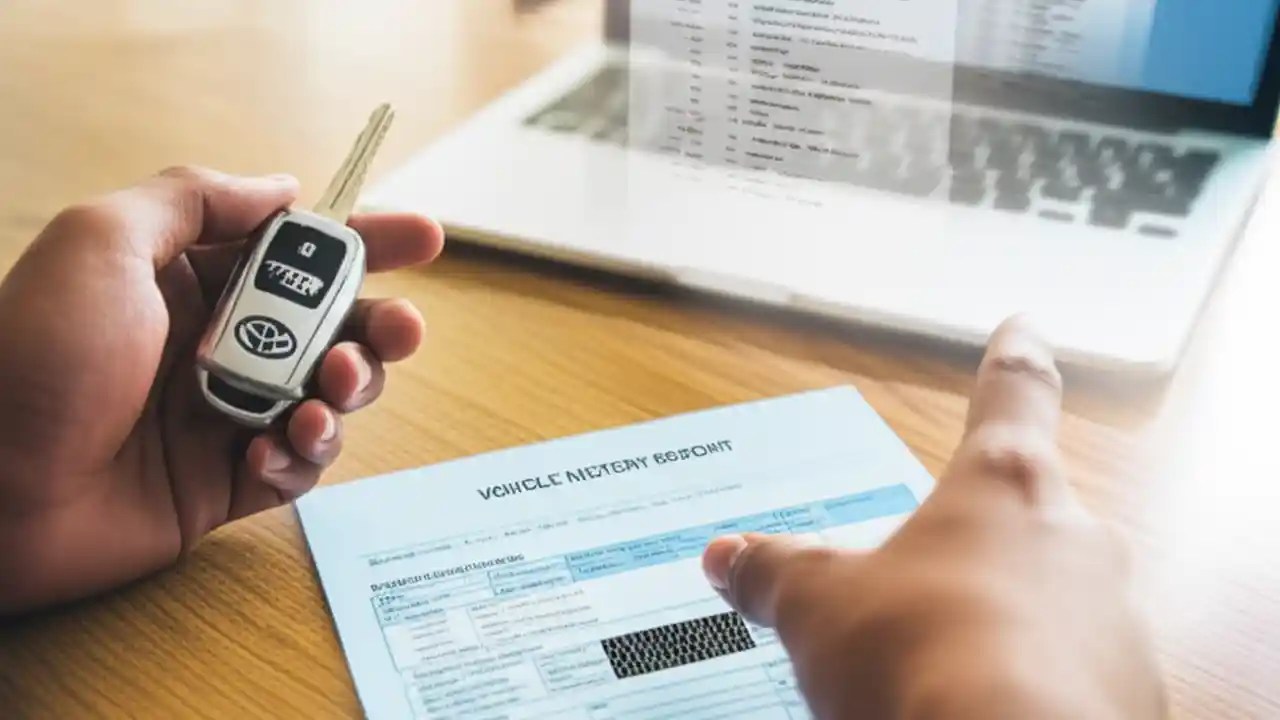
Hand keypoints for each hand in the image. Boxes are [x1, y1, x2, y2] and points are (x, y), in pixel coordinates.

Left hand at [0, 167, 443, 613]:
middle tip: (400, 330)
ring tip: (330, 389)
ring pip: (329, 395)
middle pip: (333, 325)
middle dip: (379, 325)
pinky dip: (303, 455)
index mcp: (190, 279)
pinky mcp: (224, 482)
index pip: (297, 251)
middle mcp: (216, 343)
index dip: (366, 241)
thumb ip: (195, 199)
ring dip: (350, 388)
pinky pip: (297, 465)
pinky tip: (275, 449)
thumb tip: (283, 188)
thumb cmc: (35, 358)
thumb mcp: (102, 241)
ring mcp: (225, 414)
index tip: (424, 238)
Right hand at [702, 319, 1165, 719]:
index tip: (1026, 325)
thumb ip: (774, 573)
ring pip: (1051, 601)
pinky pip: (1069, 672)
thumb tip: (727, 556)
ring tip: (942, 662)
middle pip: (1025, 517)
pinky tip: (981, 703)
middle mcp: (1074, 541)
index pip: (1011, 397)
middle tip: (932, 573)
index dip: (1014, 358)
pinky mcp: (1126, 694)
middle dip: (979, 543)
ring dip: (1002, 620)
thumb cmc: (924, 662)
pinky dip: (1028, 681)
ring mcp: (1113, 619)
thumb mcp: (820, 608)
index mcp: (1002, 489)